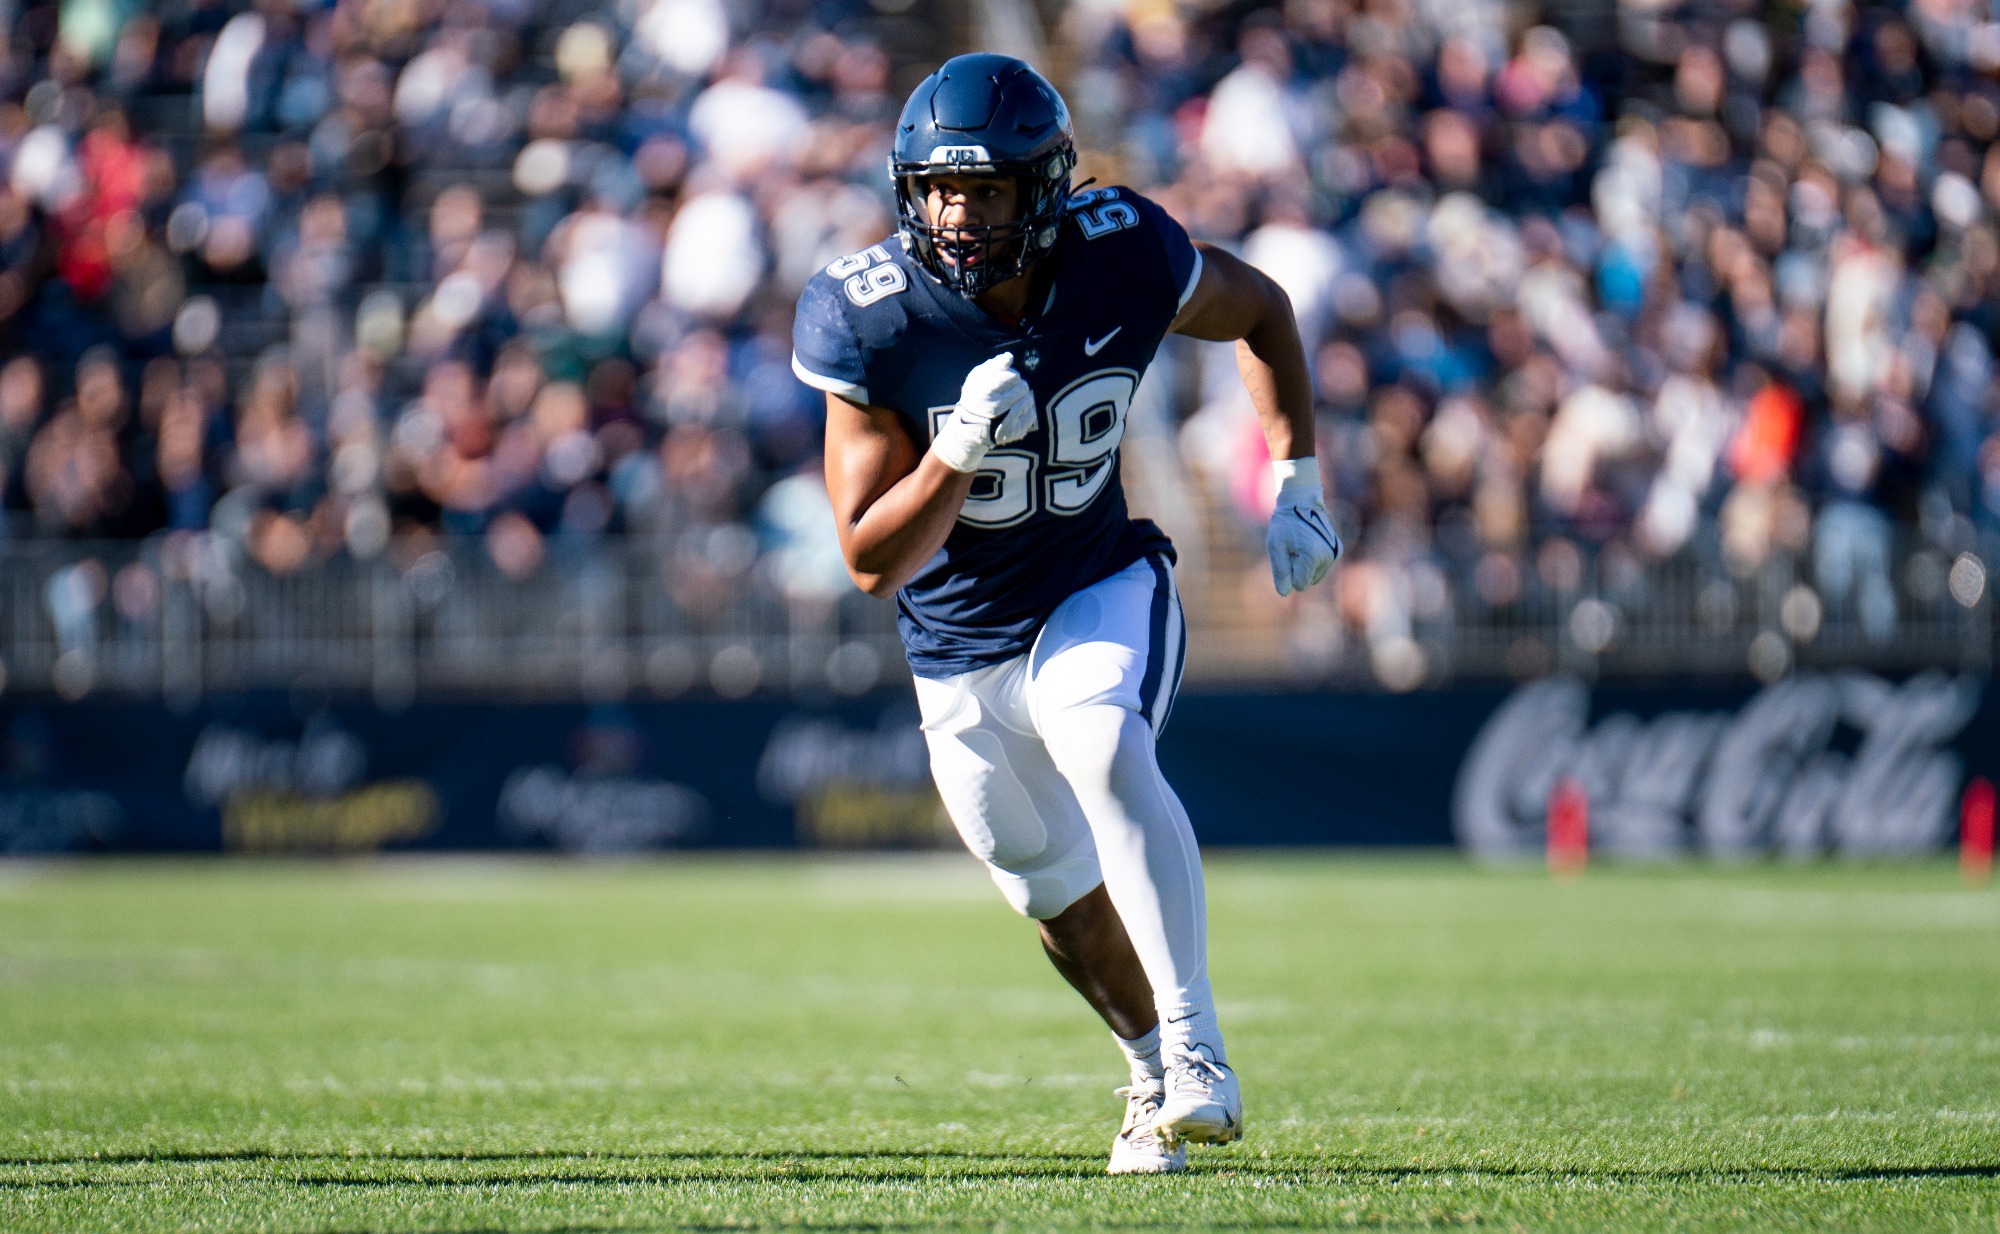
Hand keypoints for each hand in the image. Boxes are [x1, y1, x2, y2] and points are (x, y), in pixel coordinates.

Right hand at [930, 352, 1037, 472]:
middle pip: (1023, 386)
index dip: (1010, 376)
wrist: (970, 429)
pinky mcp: (1016, 431)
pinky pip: (1032, 413)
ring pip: (1029, 399)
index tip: (1003, 381)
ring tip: (1010, 403)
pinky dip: (1026, 410)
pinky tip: (1015, 412)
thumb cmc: (974, 399)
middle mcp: (997, 408)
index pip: (1012, 376)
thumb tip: (1009, 356)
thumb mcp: (976, 380)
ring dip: (1022, 398)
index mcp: (985, 393)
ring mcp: (1008, 421)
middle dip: (1017, 386)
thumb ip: (992, 366)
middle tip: (1006, 392)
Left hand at [1267, 459, 1339, 596]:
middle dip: (1297, 569)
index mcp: (1313, 556)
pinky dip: (1312, 561)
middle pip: (1307, 581)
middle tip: (1292, 548)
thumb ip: (1280, 570)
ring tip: (1299, 545)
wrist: (1302, 502)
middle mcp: (1328, 557)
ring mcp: (1335, 554)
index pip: (1299, 584)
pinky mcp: (1337, 551)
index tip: (1287, 554)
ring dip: (1304, 566)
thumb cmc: (1285, 523)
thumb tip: (1284, 593)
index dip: (1289, 573)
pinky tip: (1307, 544)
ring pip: (1314, 576)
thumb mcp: (1275, 546)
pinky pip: (1320, 568)